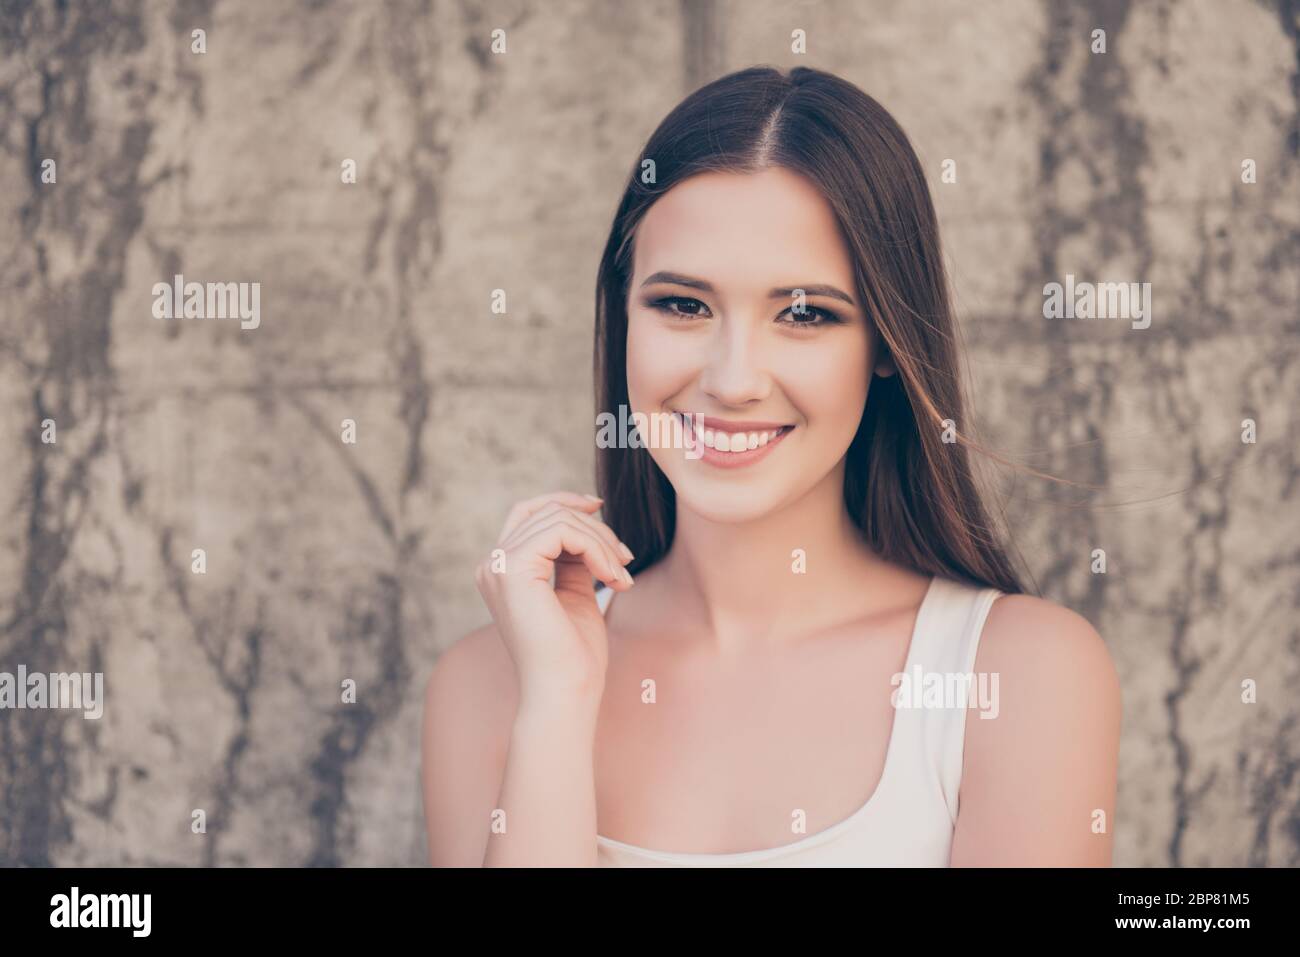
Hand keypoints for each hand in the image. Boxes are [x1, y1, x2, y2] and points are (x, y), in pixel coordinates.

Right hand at [474, 491, 633, 712]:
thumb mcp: (575, 593)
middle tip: (626, 559)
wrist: (566, 692)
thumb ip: (574, 560)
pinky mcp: (512, 569)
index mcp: (501, 571)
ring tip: (622, 576)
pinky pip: (562, 532)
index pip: (529, 513)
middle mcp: (492, 565)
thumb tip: (588, 523)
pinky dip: (595, 548)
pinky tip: (612, 578)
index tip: (600, 507)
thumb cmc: (574, 655)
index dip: (565, 502)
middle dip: (593, 527)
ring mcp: (498, 565)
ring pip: (558, 519)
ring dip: (601, 542)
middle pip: (546, 511)